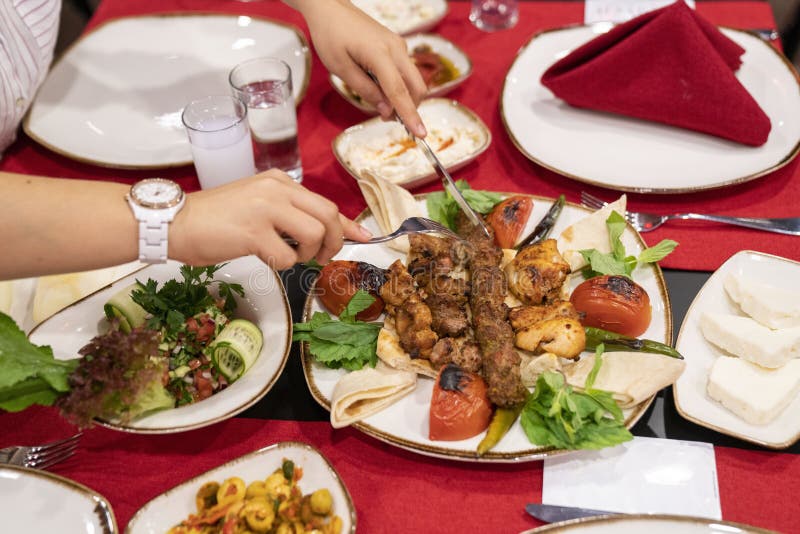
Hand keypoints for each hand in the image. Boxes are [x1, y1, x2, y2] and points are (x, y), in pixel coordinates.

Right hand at [170, 170, 370, 269]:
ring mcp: (265, 209)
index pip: (325, 203)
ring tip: (289, 257)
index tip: (365, 237)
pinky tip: (264, 259)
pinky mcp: (253, 232)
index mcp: (279, 183)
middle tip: (322, 258)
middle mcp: (276, 190)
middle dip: (335, 242)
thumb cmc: (214, 220)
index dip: (348, 224)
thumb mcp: (256, 207)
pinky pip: (287, 256)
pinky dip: (282, 265)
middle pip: (329, 216)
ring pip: (314, 235)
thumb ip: (287, 215)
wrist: (173, 222)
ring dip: (308, 255)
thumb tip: (321, 236)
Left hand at [289, 0, 427, 136]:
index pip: (399, 91)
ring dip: (404, 98)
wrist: (330, 7)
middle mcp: (396, 48)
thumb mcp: (341, 68)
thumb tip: (386, 110)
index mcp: (380, 54)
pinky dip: (399, 86)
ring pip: (414, 80)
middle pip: (416, 87)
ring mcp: (399, 45)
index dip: (410, 115)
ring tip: (380, 104)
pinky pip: (405, 71)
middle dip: (409, 108)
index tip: (421, 134)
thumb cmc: (330, 35)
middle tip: (386, 119)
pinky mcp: (397, 46)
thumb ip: (365, 90)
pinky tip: (380, 88)